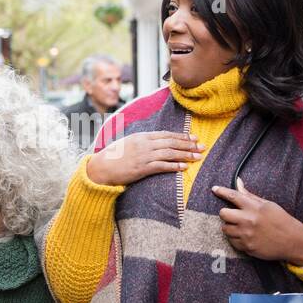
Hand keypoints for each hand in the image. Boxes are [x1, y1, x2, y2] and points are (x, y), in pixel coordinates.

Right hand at [85, 131, 203, 185]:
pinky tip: (184, 167)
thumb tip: (154, 142)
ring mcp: (143, 156)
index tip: (193, 137)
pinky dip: (174, 166)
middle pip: (171, 142)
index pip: (166, 134)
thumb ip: (141, 142)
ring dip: (185, 154)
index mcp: (141, 136)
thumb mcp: (128, 143)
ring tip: (198, 156)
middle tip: (201, 146)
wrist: (101, 167)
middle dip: (188, 144)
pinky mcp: (142, 168)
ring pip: (170, 153)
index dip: (181, 136)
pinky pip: (162, 166)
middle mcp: (144, 144)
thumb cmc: (113, 156)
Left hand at [210, 179, 302, 263]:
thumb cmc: (281, 220)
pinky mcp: (247, 247)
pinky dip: (236, 239)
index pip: (233, 196)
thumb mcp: (268, 205)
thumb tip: (238, 182)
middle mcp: (248, 220)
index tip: (214, 189)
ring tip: (242, 227)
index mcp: (254, 207)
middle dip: (226, 214)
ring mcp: (246, 235)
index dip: (221, 191)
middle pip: (223, 214)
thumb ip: (250, 196)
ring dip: (230, 227)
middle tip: (233, 215)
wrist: (293, 241)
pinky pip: (232, 241)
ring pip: (225, 229)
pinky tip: (246, 237)